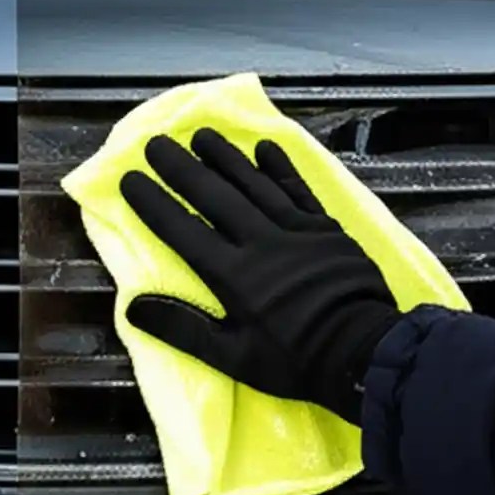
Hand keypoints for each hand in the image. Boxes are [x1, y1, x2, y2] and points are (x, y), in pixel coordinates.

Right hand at [119, 129, 399, 423]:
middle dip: (181, 168)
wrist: (364, 353)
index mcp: (233, 275)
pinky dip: (280, 167)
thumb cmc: (294, 360)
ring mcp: (295, 230)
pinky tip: (263, 147)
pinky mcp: (324, 228)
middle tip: (155, 142)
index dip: (154, 203)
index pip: (182, 230)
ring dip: (224, 157)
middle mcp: (260, 242)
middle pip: (214, 196)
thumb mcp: (232, 357)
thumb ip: (183, 329)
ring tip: (200, 134)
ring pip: (253, 184)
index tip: (131, 180)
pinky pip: (297, 189)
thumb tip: (134, 306)